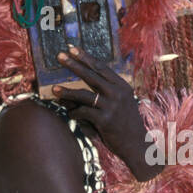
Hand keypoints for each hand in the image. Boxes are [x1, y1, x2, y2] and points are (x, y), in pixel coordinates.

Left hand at [52, 45, 154, 179]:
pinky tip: (71, 114)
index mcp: (122, 85)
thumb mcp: (120, 103)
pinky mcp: (105, 120)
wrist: (137, 144)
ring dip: (67, 92)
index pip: (101, 67)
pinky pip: (84, 112)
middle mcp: (118, 93)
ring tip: (54, 89)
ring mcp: (112, 106)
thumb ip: (103, 94)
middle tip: (60, 56)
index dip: (86, 57)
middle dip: (74, 65)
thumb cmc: (125, 124)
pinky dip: (75, 113)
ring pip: (84, 94)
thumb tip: (77, 90)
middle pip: (91, 75)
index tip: (72, 48)